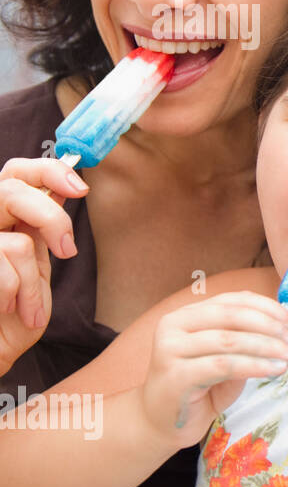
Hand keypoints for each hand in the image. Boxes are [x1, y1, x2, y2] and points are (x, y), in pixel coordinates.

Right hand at [0, 158, 86, 373]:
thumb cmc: (13, 315)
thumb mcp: (35, 264)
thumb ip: (43, 228)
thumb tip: (67, 189)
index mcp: (0, 217)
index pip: (16, 172)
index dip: (48, 170)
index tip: (80, 189)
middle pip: (10, 190)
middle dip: (51, 219)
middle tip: (67, 251)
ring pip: (15, 243)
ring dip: (31, 284)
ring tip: (29, 309)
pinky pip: (4, 272)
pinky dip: (17, 298)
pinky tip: (7, 311)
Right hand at [140, 291, 287, 446]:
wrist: (164, 423)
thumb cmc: (201, 387)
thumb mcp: (228, 356)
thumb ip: (249, 337)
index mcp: (188, 314)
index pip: (234, 300)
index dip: (269, 308)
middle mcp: (174, 325)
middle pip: (233, 316)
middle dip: (272, 326)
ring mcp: (170, 349)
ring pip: (230, 340)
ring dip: (269, 347)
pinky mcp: (175, 375)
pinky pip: (224, 365)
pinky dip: (255, 365)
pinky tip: (276, 369)